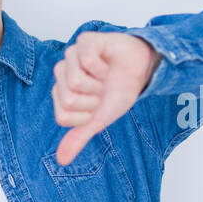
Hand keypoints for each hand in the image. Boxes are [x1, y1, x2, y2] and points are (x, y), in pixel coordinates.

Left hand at [51, 33, 160, 164]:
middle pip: (69, 100)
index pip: (63, 116)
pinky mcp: (85, 41)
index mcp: (60, 93)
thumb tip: (62, 160)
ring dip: (98, 84)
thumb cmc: (118, 92)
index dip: (85, 115)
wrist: (141, 71)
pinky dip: (104, 68)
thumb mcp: (98, 120)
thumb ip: (79, 137)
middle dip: (93, 100)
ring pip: (75, 82)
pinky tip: (107, 64)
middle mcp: (61, 73)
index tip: (96, 105)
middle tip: (102, 90)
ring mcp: (71, 55)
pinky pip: (87, 61)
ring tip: (104, 77)